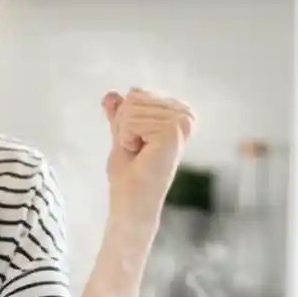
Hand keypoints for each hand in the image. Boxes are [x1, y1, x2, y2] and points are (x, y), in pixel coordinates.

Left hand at [102, 88, 195, 226]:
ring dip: (125, 134)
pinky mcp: (173, 130)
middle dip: (124, 126)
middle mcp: (187, 115)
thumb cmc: (130, 175)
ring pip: (131, 107)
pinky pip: (131, 120)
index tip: (136, 145)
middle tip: (136, 152)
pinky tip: (140, 155)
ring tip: (139, 155)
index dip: (126, 121)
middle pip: (135, 97)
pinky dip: (126, 139)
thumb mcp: (123, 136)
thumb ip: (120, 114)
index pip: (137, 93)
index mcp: (180, 114)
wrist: (132, 203)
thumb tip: (111, 93)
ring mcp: (183, 122)